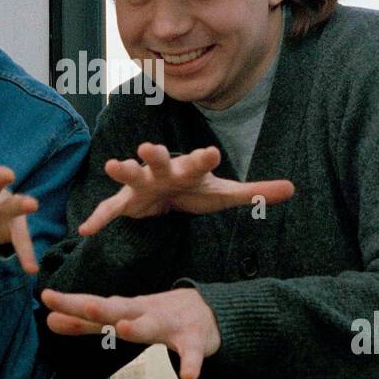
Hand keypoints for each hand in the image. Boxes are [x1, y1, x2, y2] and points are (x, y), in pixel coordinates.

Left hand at [40, 288, 220, 378]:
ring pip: (153, 326)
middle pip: (119, 311)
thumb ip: (86, 323)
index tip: (46, 297)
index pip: (94, 306)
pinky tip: (188, 376)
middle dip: (101, 309)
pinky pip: (192, 353)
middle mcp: (144, 313)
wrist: (207, 309)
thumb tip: (49, 321)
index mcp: (124, 310)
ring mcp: (170, 325)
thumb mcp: (119, 316)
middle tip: (84, 305)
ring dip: (139, 327)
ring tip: (124, 329)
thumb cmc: (155, 314)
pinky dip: (191, 363)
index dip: (71, 303)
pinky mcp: (194, 340)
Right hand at [78, 142, 294, 234]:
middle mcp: (163, 171)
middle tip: (149, 147)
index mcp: (189, 169)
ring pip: (131, 175)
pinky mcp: (127, 202)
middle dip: (154, 154)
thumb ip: (256, 191)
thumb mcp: (225, 192)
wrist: (167, 192)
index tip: (213, 153)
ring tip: (113, 166)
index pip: (199, 162)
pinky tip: (86, 231)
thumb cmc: (196, 189)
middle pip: (159, 160)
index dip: (205, 158)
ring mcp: (142, 184)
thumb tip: (292, 188)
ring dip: (123, 170)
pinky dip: (99, 219)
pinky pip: (110, 211)